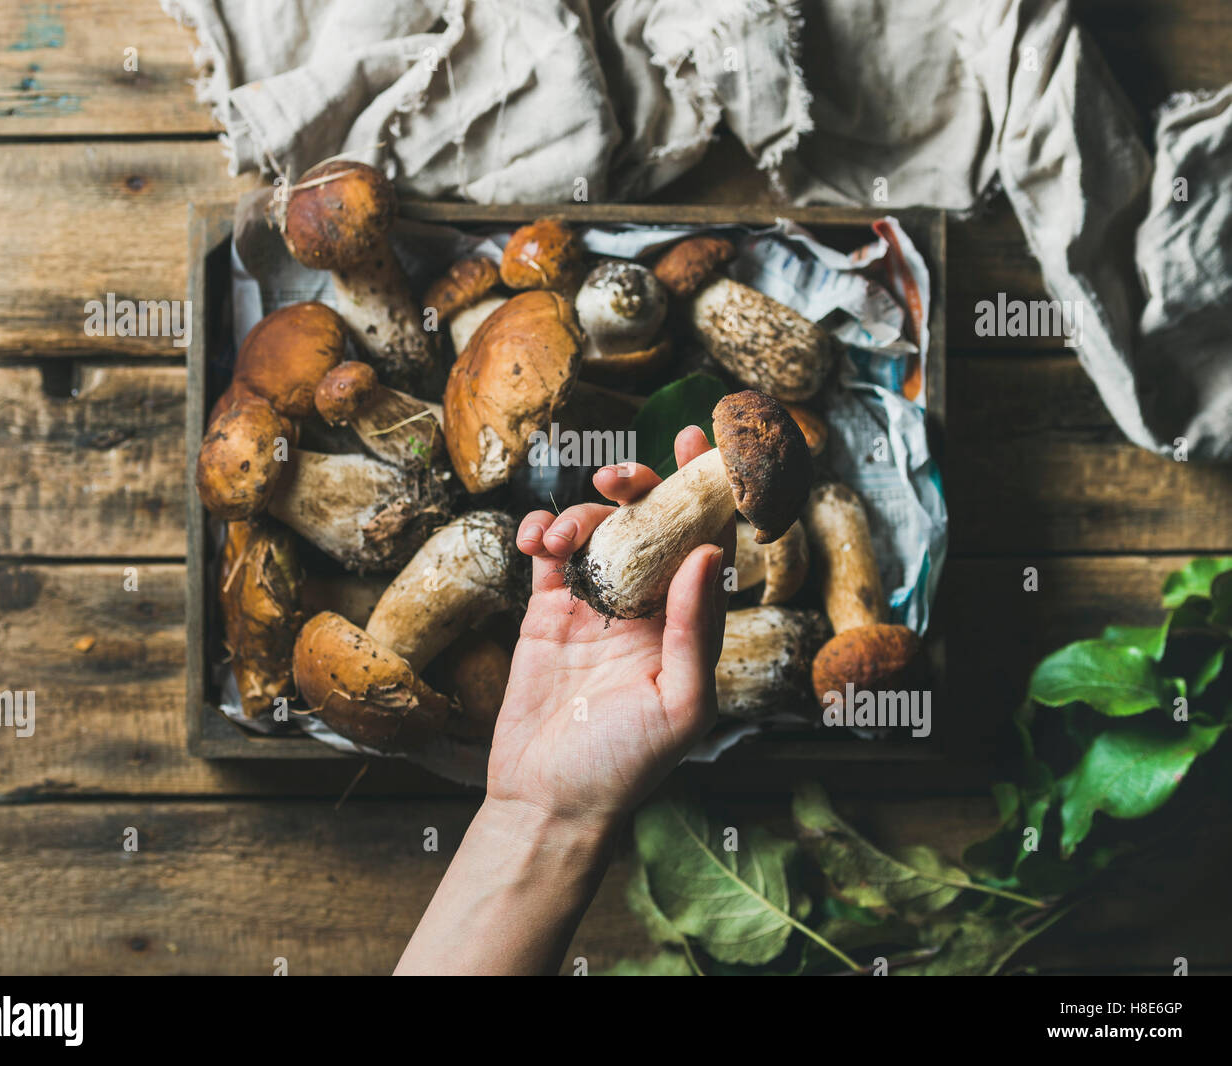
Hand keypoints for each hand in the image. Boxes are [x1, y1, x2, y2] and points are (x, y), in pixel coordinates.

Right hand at [486, 426, 732, 834]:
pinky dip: (541, 533)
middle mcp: (645, 605)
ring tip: (559, 543)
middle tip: (618, 478)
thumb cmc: (625, 765)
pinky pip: (549, 554)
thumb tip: (710, 555)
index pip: (705, 542)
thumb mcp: (680, 705)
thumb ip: (696, 629)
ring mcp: (594, 604)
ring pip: (596, 530)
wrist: (548, 800)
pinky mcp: (547, 612)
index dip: (706, 492)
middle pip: (649, 523)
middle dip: (638, 487)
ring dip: (579, 516)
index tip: (700, 445)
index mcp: (685, 621)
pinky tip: (535, 542)